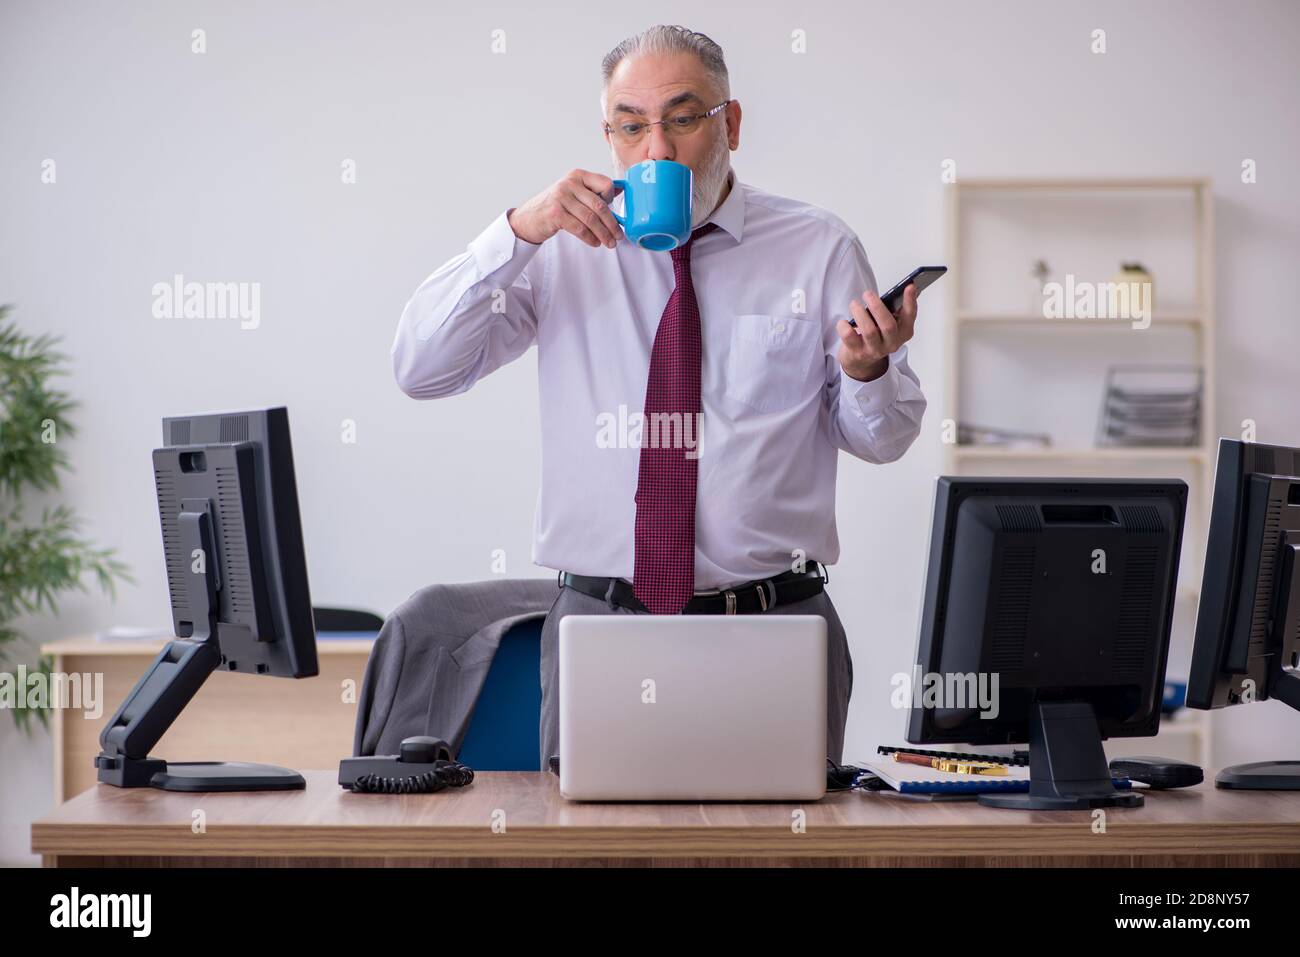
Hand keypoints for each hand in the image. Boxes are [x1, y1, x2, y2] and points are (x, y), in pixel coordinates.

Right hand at [506, 169, 624, 248]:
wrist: (529, 218)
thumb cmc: (555, 206)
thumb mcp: (574, 193)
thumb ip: (593, 191)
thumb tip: (620, 189)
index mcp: (577, 175)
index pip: (605, 184)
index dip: (613, 200)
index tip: (615, 213)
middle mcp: (569, 183)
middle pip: (599, 205)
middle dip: (612, 224)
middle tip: (618, 236)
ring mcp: (561, 198)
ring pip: (591, 219)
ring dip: (603, 234)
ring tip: (609, 243)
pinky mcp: (555, 214)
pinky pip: (580, 228)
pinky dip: (590, 238)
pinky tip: (595, 242)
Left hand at [835, 284, 918, 381]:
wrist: (860, 360)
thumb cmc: (875, 334)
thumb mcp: (887, 323)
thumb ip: (891, 311)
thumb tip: (891, 293)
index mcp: (903, 332)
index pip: (910, 316)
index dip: (910, 301)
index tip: (909, 286)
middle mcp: (891, 343)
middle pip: (888, 325)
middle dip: (877, 307)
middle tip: (867, 294)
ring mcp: (875, 350)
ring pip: (869, 331)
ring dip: (860, 313)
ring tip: (854, 304)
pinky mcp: (858, 353)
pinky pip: (850, 337)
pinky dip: (844, 326)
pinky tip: (844, 322)